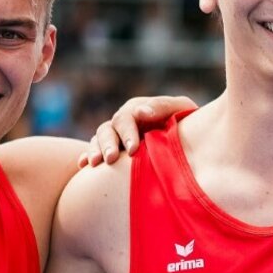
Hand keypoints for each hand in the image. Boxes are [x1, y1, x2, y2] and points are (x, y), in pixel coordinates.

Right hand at [77, 95, 201, 167]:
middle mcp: (122, 123)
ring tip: (95, 164)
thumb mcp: (180, 109)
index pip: (126, 118)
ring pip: (97, 140)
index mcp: (137, 110)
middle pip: (107, 130)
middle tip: (111, 159)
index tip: (133, 149)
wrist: (189, 140)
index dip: (127, 133)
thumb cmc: (186, 122)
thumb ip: (163, 107)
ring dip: (94, 150)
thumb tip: (141, 112)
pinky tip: (83, 165)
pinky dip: (86, 157)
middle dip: (108, 144)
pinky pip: (93, 152)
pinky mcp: (111, 152)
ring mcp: (115, 137)